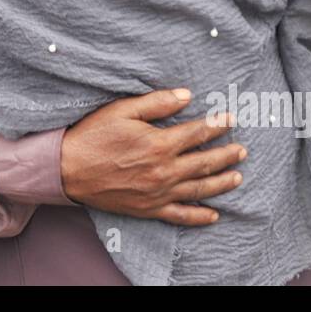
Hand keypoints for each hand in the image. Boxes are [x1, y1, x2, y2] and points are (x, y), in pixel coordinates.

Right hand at [61, 89, 246, 225]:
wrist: (68, 169)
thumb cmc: (93, 136)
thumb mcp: (122, 110)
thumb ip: (157, 103)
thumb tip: (187, 96)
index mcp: (159, 144)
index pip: (197, 133)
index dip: (217, 125)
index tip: (230, 118)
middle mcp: (163, 171)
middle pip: (204, 162)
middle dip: (226, 155)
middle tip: (242, 150)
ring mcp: (158, 193)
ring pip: (199, 189)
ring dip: (221, 183)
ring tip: (237, 177)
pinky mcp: (149, 209)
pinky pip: (181, 216)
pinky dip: (199, 216)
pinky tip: (214, 214)